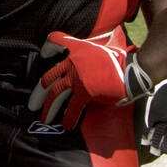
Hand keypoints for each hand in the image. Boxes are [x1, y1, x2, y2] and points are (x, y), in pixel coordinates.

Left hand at [28, 31, 153, 130]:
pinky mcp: (85, 91)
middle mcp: (73, 62)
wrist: (133, 70)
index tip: (44, 55)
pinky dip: (69, 117)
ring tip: (44, 117)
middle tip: (33, 104)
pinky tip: (66, 125)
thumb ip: (89, 54)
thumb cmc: (122, 60)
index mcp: (77, 48)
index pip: (55, 40)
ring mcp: (77, 77)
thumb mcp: (102, 48)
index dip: (48, 48)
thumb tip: (85, 63)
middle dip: (39, 93)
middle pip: (49, 77)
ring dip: (49, 108)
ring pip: (56, 93)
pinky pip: (73, 106)